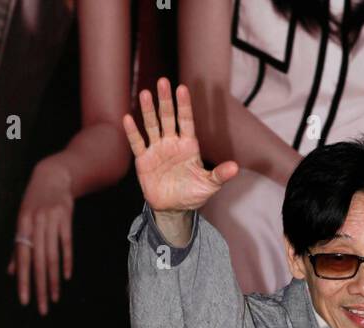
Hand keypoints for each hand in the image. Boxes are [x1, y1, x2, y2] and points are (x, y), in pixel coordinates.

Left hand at [7, 156, 73, 314]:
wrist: (53, 176)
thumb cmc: (35, 201)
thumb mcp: (23, 221)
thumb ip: (17, 247)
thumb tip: (10, 271)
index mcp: (22, 225)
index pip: (21, 258)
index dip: (22, 280)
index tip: (25, 301)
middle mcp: (35, 223)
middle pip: (37, 262)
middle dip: (39, 287)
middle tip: (42, 308)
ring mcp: (51, 220)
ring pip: (52, 256)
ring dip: (53, 280)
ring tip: (54, 298)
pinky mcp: (66, 217)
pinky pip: (66, 243)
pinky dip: (66, 261)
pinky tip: (65, 277)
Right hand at [122, 77, 238, 212]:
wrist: (173, 209)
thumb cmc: (192, 194)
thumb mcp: (208, 185)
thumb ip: (220, 175)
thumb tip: (236, 167)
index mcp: (188, 145)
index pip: (186, 121)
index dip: (184, 106)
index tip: (182, 88)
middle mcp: (172, 143)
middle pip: (168, 118)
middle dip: (165, 101)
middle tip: (163, 81)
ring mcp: (157, 150)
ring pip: (152, 126)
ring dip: (148, 111)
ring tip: (145, 93)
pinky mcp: (144, 160)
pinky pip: (138, 143)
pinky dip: (132, 132)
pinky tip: (127, 118)